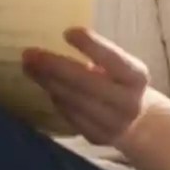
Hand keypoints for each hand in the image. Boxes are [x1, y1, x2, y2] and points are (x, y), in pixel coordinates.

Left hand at [22, 28, 149, 146]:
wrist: (140, 123)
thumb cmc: (123, 83)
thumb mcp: (122, 67)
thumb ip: (101, 57)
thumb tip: (63, 40)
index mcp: (136, 77)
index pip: (113, 59)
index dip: (91, 45)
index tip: (67, 32)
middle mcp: (127, 102)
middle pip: (85, 83)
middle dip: (54, 67)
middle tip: (30, 54)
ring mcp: (112, 123)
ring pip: (73, 100)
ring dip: (48, 82)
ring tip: (30, 67)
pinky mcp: (97, 137)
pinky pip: (70, 115)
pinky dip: (56, 99)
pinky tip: (45, 86)